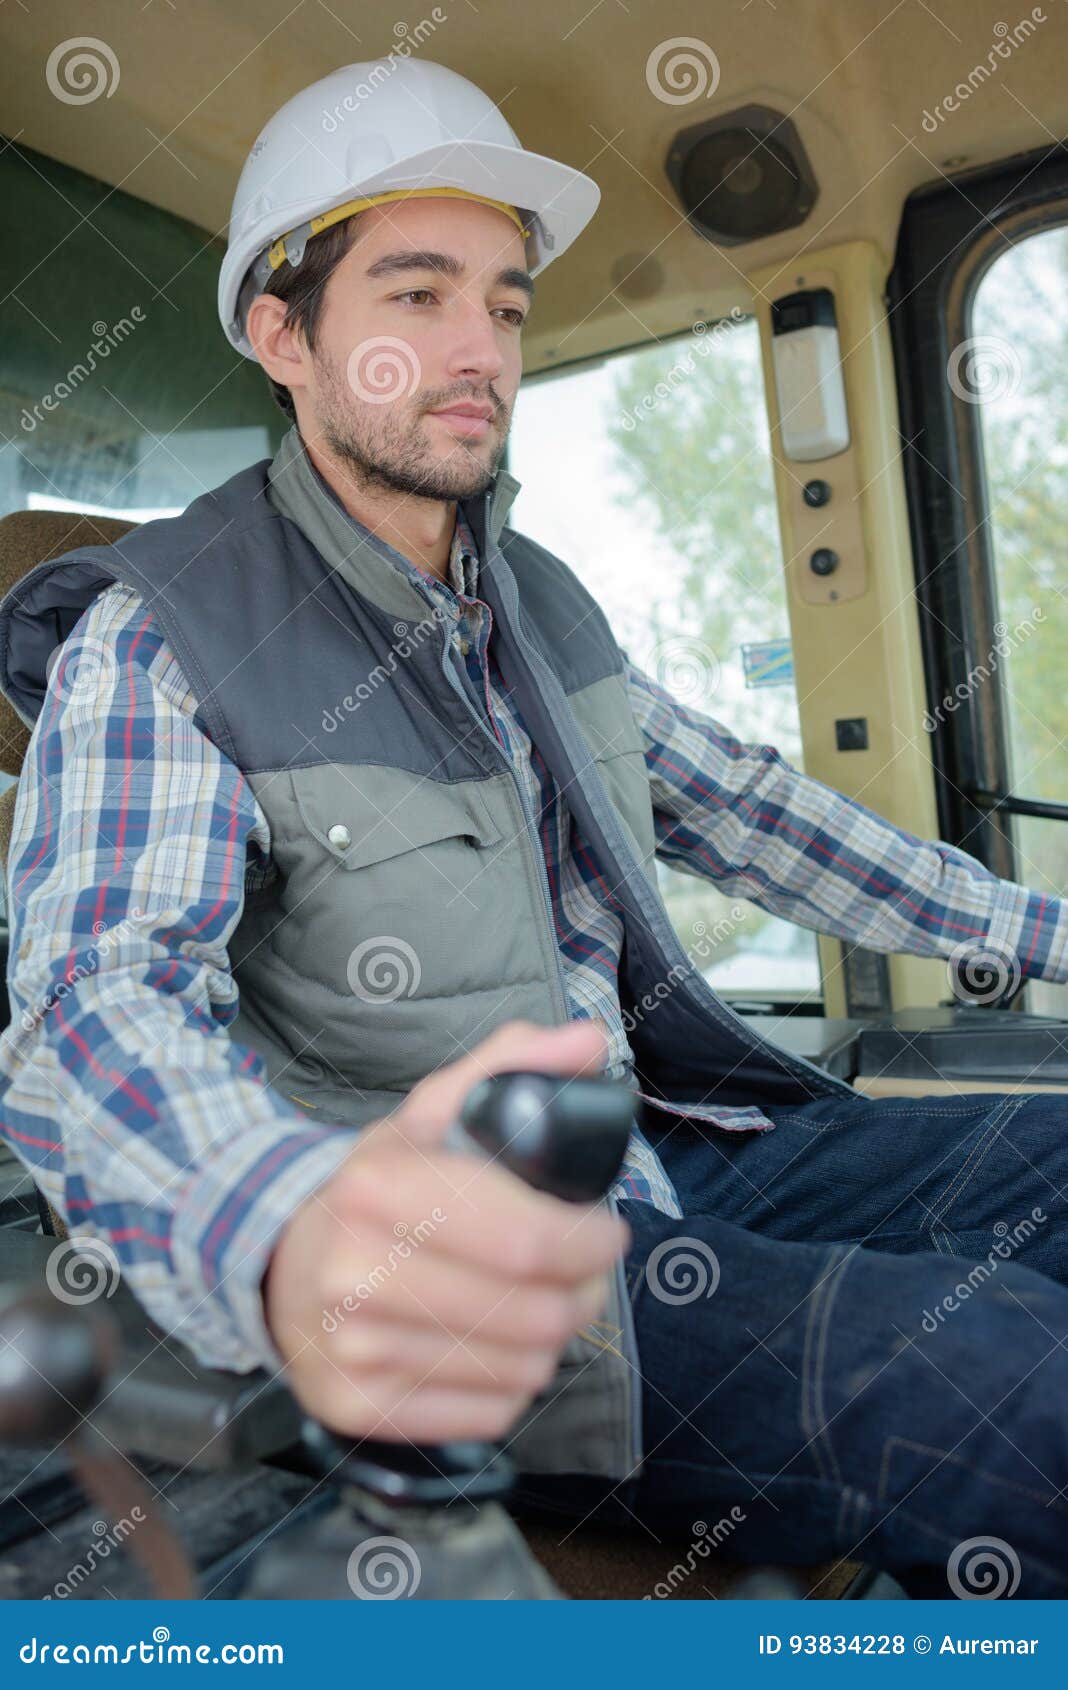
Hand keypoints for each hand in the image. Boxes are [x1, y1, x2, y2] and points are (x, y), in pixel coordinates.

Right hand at [262, 1018, 629, 1442]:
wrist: (286, 1266)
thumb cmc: (383, 1188)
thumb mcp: (433, 1114)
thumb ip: (510, 1069)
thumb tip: (585, 1041)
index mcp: (377, 1187)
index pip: (527, 1240)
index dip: (590, 1242)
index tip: (606, 1231)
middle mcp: (354, 1271)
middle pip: (534, 1313)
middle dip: (584, 1292)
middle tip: (584, 1273)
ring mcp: (352, 1349)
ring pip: (522, 1367)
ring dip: (552, 1338)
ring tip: (538, 1303)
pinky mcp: (359, 1408)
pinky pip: (491, 1412)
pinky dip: (512, 1382)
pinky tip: (492, 1344)